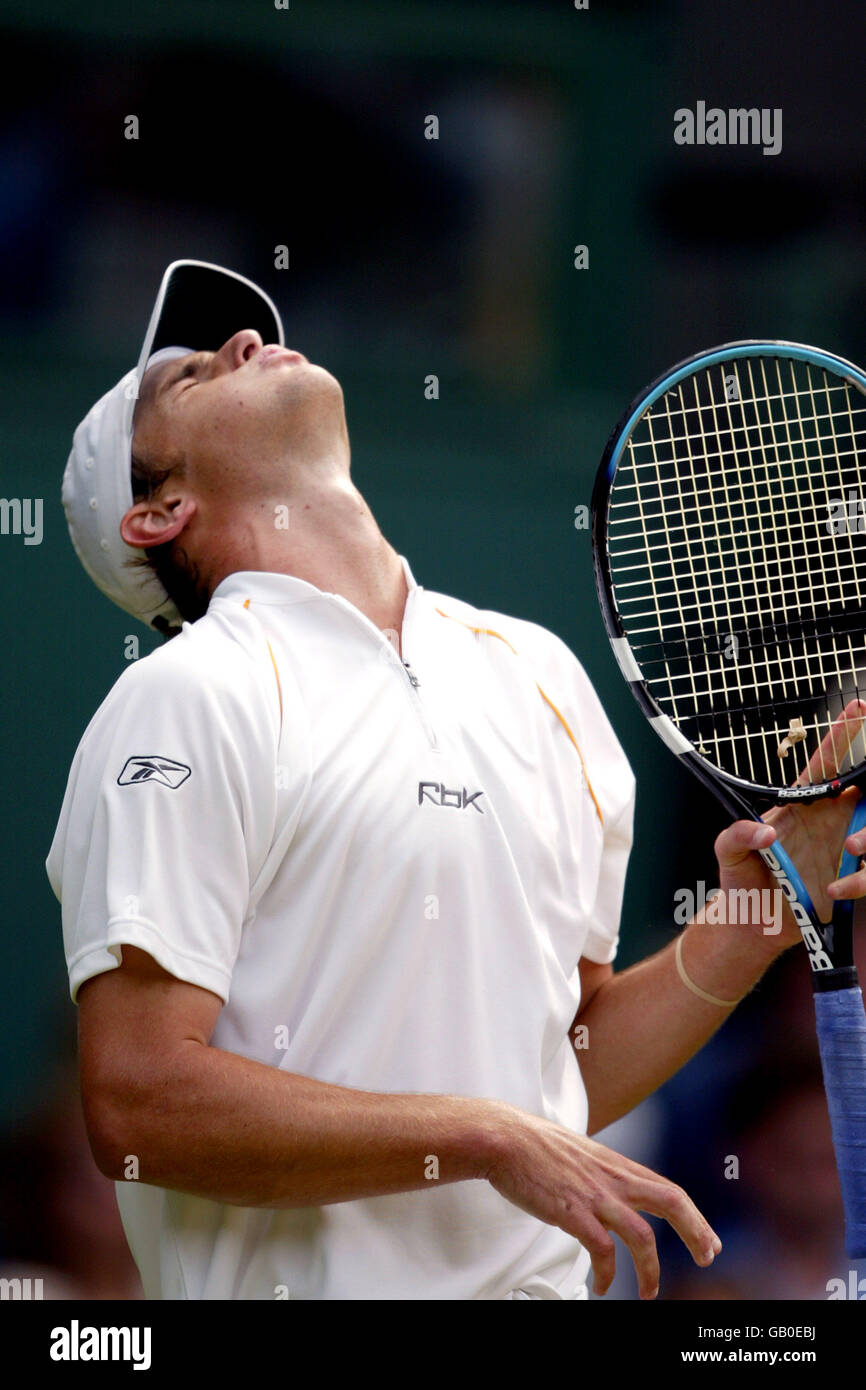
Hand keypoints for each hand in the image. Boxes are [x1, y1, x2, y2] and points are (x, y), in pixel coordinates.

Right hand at [484, 1105, 719, 1298]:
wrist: (505, 1138)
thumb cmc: (535, 1146)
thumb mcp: (582, 1154)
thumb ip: (601, 1172)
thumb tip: (610, 1189)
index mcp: (618, 1166)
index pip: (669, 1190)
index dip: (695, 1216)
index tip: (707, 1239)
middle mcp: (614, 1179)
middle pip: (672, 1202)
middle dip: (696, 1233)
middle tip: (707, 1258)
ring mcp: (595, 1196)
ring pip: (642, 1236)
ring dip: (651, 1270)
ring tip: (648, 1292)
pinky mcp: (573, 1212)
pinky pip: (602, 1250)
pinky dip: (607, 1273)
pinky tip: (601, 1285)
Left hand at [714, 701, 865, 947]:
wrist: (753, 923)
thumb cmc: (742, 880)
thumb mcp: (727, 852)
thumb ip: (736, 834)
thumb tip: (764, 832)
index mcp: (804, 805)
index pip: (827, 763)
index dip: (843, 735)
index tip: (858, 709)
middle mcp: (832, 820)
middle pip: (864, 793)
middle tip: (857, 812)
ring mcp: (846, 848)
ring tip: (849, 849)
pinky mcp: (853, 877)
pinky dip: (859, 881)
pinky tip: (834, 890)